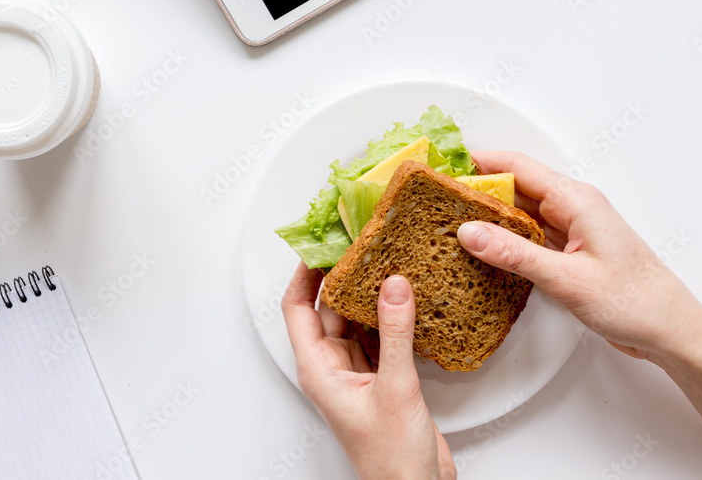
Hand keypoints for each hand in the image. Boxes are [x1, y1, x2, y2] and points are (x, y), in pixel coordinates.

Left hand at [282, 262, 455, 479]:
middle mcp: (332, 369)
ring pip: (355, 320)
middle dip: (342, 277)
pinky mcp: (382, 378)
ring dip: (368, 295)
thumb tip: (393, 286)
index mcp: (319, 371)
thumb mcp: (395, 387)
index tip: (319, 246)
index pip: (297, 310)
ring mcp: (356, 373)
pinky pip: (379, 335)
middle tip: (359, 244)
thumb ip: (396, 333)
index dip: (303, 275)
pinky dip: (389, 316)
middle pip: (328, 309)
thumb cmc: (391, 458)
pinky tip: (404, 298)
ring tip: (383, 261)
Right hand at [457, 150, 701, 363]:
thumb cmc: (635, 301)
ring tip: (454, 223)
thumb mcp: (567, 279)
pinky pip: (532, 235)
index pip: (519, 167)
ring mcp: (574, 230)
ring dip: (492, 217)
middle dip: (480, 190)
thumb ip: (515, 254)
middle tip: (440, 198)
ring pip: (523, 213)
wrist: (671, 330)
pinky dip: (508, 239)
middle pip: (517, 187)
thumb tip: (470, 232)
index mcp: (577, 201)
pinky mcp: (572, 252)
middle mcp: (575, 208)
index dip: (481, 163)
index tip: (447, 166)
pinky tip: (487, 250)